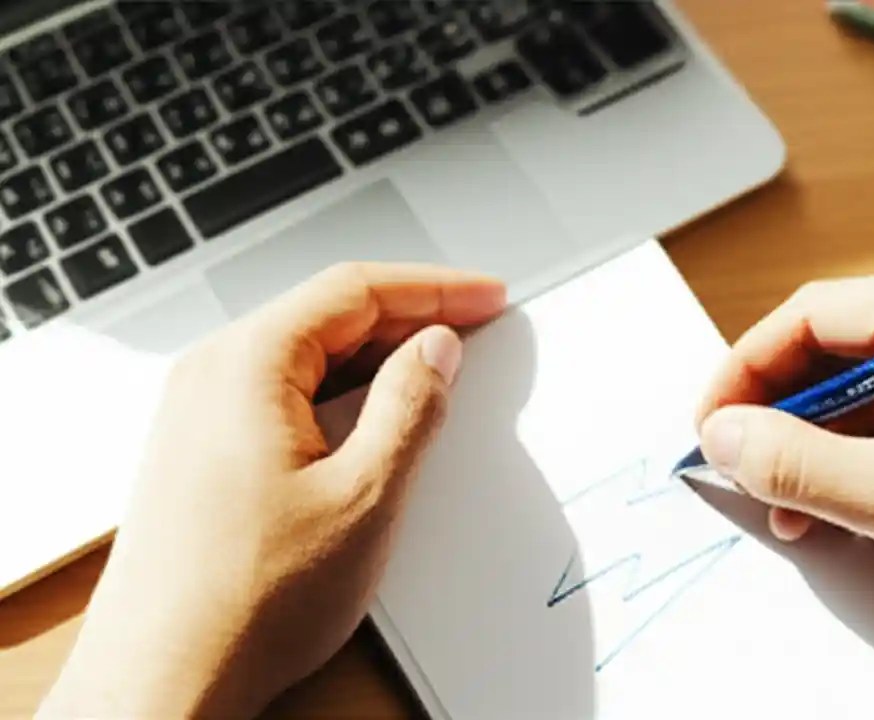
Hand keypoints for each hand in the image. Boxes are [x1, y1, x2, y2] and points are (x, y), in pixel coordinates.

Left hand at [39, 263, 505, 718]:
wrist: (164, 678)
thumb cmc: (248, 599)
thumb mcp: (364, 497)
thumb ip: (409, 408)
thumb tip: (436, 349)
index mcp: (247, 364)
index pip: (355, 290)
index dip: (435, 287)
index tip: (488, 296)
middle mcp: (212, 373)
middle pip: (328, 314)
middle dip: (410, 315)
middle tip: (477, 326)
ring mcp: (200, 409)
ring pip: (306, 352)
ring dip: (377, 354)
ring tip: (440, 368)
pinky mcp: (203, 447)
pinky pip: (283, 390)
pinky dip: (341, 388)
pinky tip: (378, 414)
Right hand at [694, 271, 873, 624]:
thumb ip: (798, 463)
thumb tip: (724, 436)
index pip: (810, 316)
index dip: (745, 371)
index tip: (711, 426)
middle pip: (833, 349)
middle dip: (780, 416)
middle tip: (743, 469)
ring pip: (863, 390)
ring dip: (817, 447)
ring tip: (790, 509)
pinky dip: (859, 459)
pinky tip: (839, 508)